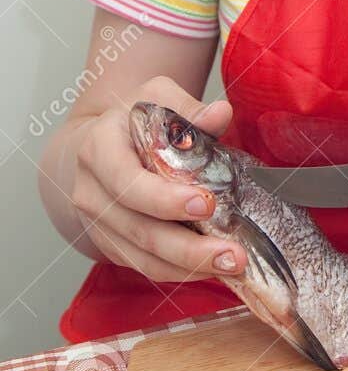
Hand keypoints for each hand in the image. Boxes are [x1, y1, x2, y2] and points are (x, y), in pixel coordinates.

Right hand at [71, 77, 247, 282]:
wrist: (101, 144)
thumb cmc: (135, 120)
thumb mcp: (157, 98)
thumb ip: (188, 108)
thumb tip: (220, 114)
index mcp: (98, 149)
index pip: (126, 181)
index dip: (164, 199)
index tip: (206, 204)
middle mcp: (92, 192)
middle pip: (139, 229)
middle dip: (188, 248)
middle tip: (232, 254)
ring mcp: (100, 224)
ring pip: (143, 257)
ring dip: (190, 267)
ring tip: (234, 266)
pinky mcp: (114, 245)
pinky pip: (147, 266)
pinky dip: (182, 272)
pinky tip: (216, 269)